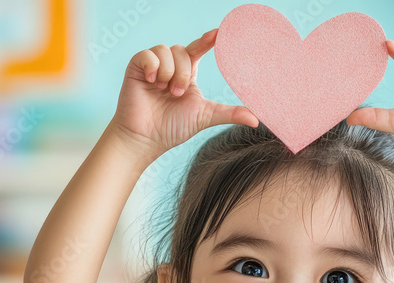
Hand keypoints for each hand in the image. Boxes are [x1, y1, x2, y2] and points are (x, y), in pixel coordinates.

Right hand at [108, 28, 258, 159]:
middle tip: (177, 94)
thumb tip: (257, 120)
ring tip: (163, 91)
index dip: (208, 39)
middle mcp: (170, 66)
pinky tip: (151, 82)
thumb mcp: (206, 116)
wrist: (146, 139)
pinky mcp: (136, 67)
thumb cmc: (173, 128)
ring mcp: (153, 66)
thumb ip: (230, 113)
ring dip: (169, 73)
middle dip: (183, 73)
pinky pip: (148, 54)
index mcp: (187, 73)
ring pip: (167, 50)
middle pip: (183, 50)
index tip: (220, 33)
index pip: (199, 49)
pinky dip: (153, 67)